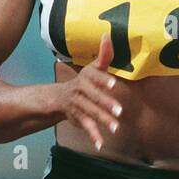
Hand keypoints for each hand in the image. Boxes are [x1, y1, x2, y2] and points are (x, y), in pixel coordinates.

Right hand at [58, 35, 126, 151]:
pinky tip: (100, 144)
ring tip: (115, 129)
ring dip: (102, 120)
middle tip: (119, 111)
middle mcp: (80, 90)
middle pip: (94, 97)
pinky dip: (93, 136)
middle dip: (105, 104)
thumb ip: (104, 55)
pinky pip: (85, 127)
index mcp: (86, 77)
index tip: (112, 84)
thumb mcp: (92, 68)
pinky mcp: (77, 117)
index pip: (94, 77)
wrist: (59, 98)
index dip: (102, 80)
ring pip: (90, 113)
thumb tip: (107, 34)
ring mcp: (78, 105)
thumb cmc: (84, 81)